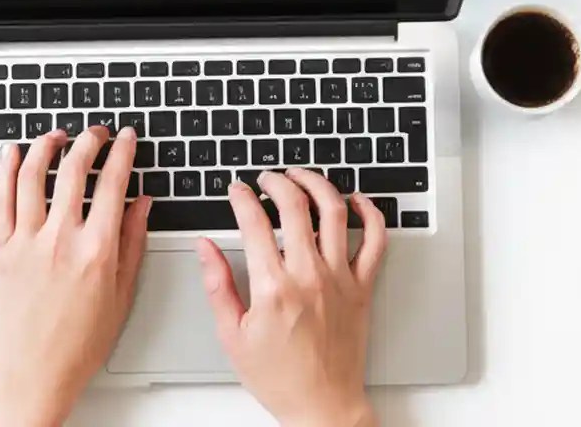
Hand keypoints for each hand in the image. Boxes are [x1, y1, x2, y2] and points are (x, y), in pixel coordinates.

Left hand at [0, 126, 150, 426]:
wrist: (33, 372)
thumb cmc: (78, 342)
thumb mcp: (121, 293)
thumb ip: (133, 241)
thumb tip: (142, 203)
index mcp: (96, 250)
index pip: (113, 183)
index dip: (122, 153)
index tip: (126, 138)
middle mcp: (60, 240)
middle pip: (74, 170)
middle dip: (89, 141)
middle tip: (96, 133)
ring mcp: (26, 242)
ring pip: (34, 175)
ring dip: (47, 146)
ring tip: (57, 135)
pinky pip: (0, 199)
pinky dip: (7, 170)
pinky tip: (13, 153)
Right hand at [196, 169, 386, 426]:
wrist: (323, 406)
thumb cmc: (279, 378)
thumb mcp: (232, 335)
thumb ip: (217, 285)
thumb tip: (205, 247)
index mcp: (272, 288)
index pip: (254, 222)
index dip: (241, 197)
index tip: (236, 190)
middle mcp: (309, 276)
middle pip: (295, 206)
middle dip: (277, 181)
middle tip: (266, 178)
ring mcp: (340, 279)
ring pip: (335, 212)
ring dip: (317, 184)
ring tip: (302, 177)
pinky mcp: (362, 287)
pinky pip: (375, 241)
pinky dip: (370, 213)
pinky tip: (357, 201)